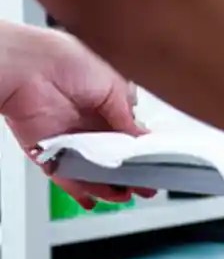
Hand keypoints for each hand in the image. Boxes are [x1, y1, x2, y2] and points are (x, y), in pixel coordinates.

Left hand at [0, 24, 154, 208]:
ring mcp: (70, 140)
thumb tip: (143, 137)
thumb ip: (128, 116)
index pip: (130, 135)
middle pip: (113, 157)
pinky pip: (66, 176)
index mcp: (107, 106)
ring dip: (109, 185)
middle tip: (146, 186)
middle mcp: (89, 124)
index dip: (143, 150)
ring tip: (126, 195)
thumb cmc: (68, 61)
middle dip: (131, 173)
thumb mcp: (115, 86)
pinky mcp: (49, 152)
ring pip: (93, 171)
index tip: (156, 163)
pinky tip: (95, 197)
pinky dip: (80, 190)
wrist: (31, 67)